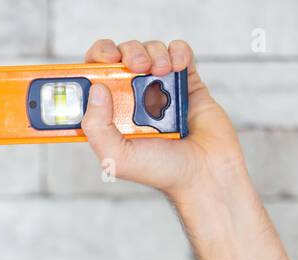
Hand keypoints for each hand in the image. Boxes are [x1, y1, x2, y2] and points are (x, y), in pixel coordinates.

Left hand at [79, 39, 248, 204]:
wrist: (204, 172)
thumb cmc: (160, 170)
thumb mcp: (117, 157)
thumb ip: (97, 127)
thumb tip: (95, 88)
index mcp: (110, 113)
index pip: (94, 76)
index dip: (95, 60)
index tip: (105, 60)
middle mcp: (132, 98)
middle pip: (121, 55)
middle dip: (127, 52)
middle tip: (137, 66)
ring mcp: (159, 88)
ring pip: (149, 50)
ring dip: (153, 53)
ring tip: (162, 72)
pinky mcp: (186, 82)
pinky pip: (178, 52)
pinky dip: (177, 51)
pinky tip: (177, 67)